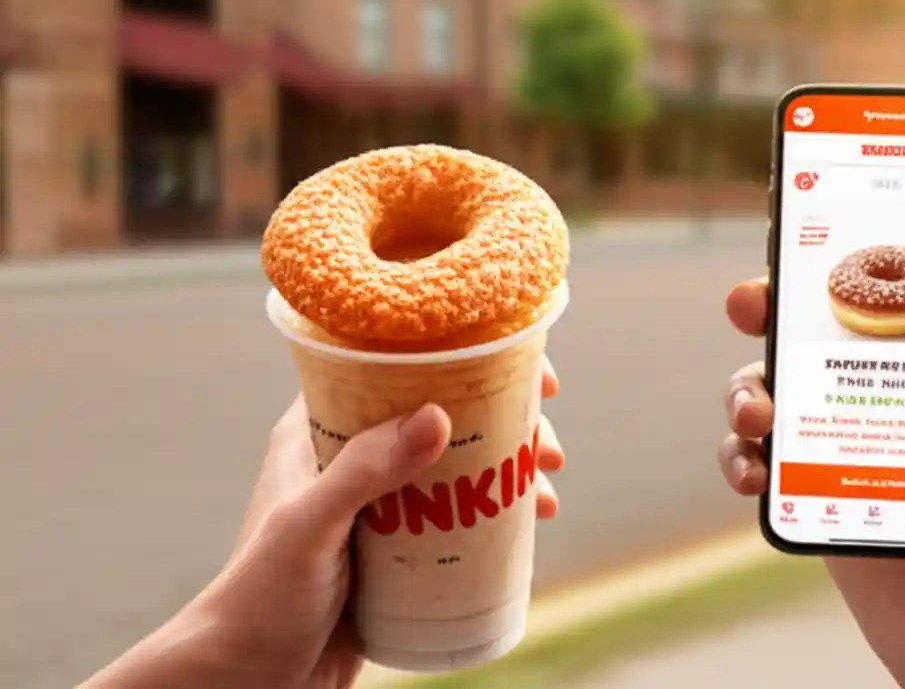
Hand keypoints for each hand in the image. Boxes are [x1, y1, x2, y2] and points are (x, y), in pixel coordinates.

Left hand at [84, 358, 565, 688]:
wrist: (248, 681)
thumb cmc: (259, 600)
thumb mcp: (310, 529)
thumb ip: (364, 473)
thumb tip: (439, 416)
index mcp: (319, 433)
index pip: (391, 368)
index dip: (455, 357)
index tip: (515, 362)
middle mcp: (352, 461)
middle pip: (439, 417)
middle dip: (501, 421)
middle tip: (546, 444)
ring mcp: (378, 507)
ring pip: (455, 468)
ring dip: (507, 469)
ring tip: (548, 491)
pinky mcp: (397, 552)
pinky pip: (457, 518)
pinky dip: (497, 515)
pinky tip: (530, 526)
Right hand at [719, 256, 904, 688]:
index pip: (896, 311)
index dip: (850, 270)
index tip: (815, 240)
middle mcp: (895, 414)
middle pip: (818, 344)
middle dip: (773, 316)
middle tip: (749, 306)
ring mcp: (851, 457)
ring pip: (778, 398)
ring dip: (747, 391)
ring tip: (756, 418)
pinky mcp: (817, 503)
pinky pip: (763, 464)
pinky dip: (740, 457)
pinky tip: (751, 469)